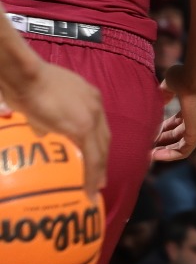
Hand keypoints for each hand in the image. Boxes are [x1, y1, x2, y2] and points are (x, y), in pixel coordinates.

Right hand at [4, 56, 107, 193]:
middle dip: (102, 159)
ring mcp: (92, 116)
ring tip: (96, 188)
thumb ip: (43, 119)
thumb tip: (41, 133)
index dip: (96, 143)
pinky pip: (92, 158)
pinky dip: (92, 175)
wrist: (23, 74)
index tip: (95, 157)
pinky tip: (90, 188)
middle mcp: (95, 105)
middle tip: (101, 178)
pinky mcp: (83, 128)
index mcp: (87, 96)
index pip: (96, 125)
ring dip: (99, 171)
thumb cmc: (23, 83)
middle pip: (103, 138)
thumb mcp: (37, 102)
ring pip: (101, 150)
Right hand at [152, 66, 195, 161]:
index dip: (162, 128)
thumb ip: (164, 94)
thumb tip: (156, 100)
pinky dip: (169, 154)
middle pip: (178, 136)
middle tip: (144, 143)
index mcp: (194, 110)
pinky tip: (154, 155)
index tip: (148, 131)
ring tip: (147, 152)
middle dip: (161, 140)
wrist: (195, 79)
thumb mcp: (170, 86)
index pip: (178, 124)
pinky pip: (183, 151)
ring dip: (163, 150)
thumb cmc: (185, 78)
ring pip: (180, 146)